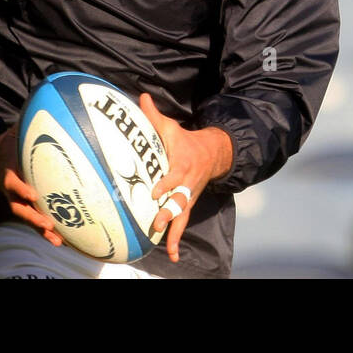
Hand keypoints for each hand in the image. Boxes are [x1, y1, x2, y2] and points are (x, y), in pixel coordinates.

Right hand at [0, 128, 63, 246]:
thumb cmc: (9, 144)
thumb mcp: (14, 133)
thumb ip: (26, 125)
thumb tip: (43, 103)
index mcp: (8, 171)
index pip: (13, 182)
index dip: (21, 188)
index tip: (33, 193)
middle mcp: (11, 190)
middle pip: (19, 207)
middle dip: (33, 217)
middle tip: (48, 223)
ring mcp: (17, 200)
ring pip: (28, 218)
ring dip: (41, 229)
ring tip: (57, 240)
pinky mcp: (25, 206)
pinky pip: (35, 221)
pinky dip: (46, 231)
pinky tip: (63, 241)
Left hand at [135, 92, 232, 262]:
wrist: (211, 154)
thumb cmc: (184, 141)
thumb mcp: (169, 127)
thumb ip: (153, 115)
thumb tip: (140, 97)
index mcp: (181, 164)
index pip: (174, 175)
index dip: (165, 183)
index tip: (154, 191)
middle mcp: (186, 184)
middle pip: (179, 200)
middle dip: (169, 212)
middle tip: (157, 222)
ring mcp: (187, 197)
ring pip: (182, 216)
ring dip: (174, 231)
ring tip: (169, 247)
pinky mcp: (186, 206)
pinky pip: (183, 224)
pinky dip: (177, 240)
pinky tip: (173, 255)